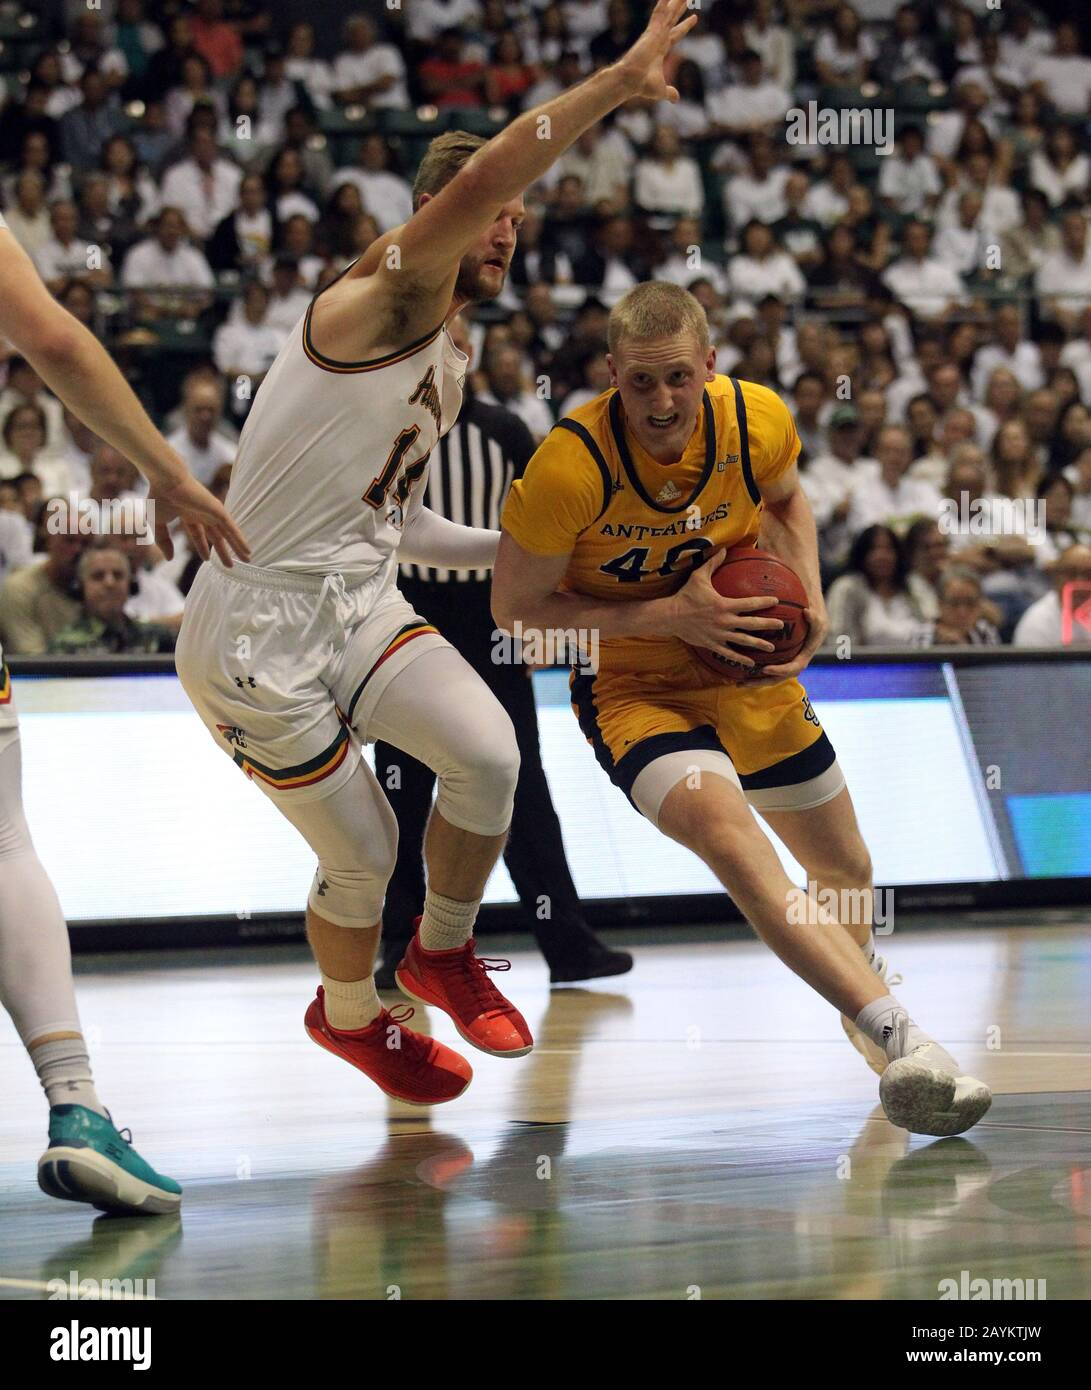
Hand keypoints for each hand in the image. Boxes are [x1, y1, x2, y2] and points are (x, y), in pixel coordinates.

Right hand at [150, 472, 250, 566]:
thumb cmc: (159, 497)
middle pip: (216, 536)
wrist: (167, 481)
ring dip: (237, 547)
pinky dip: (240, 539)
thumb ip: (164, 541)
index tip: (207, 559)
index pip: (198, 534)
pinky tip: (247, 550)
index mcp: (188, 514)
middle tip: (230, 566)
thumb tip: (170, 559)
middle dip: (223, 551)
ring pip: (227, 533)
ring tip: (247, 560)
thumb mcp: (159, 524)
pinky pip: (232, 528)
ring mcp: (211, 511)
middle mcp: (202, 513)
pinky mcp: (218, 510)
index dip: (202, 547)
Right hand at [615, 0, 697, 102]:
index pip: (676, 34)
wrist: (631, 80)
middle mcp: (658, 39)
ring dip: (676, 2)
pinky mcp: (652, 31)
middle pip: (672, 20)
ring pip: (668, 13)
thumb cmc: (643, 86)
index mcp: (660, 49)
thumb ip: (669, 92)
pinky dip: (664, 4)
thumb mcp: (661, 90)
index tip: (694, 18)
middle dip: (680, 9)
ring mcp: (655, 34)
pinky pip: (660, 13)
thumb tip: (676, 99)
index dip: (685, 26)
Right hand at [665, 547, 782, 667]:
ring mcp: (719, 635)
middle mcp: (725, 621)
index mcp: (724, 605)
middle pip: (751, 624)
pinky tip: (751, 663)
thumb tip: (724, 549)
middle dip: (768, 624)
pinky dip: (740, 659)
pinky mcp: (712, 644)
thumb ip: (713, 563)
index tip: (777, 601)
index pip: (749, 603)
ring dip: (759, 644)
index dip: (764, 602)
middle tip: (781, 625)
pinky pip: (729, 653)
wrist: (670, 617)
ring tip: (772, 647)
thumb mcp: (698, 576)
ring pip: (743, 641)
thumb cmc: (685, 595)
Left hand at [745, 603, 826, 687]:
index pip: (792, 669)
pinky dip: (754, 673)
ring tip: (738, 683)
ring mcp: (785, 664)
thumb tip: (807, 612)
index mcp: (803, 658)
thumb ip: (814, 617)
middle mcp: (793, 664)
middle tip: (745, 682)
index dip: (779, 671)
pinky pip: (766, 670)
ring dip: (755, 681)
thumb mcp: (817, 618)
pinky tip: (738, 672)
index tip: (765, 669)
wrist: (812, 621)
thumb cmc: (814, 620)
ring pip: (770, 677)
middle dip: (762, 682)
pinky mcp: (778, 661)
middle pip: (778, 678)